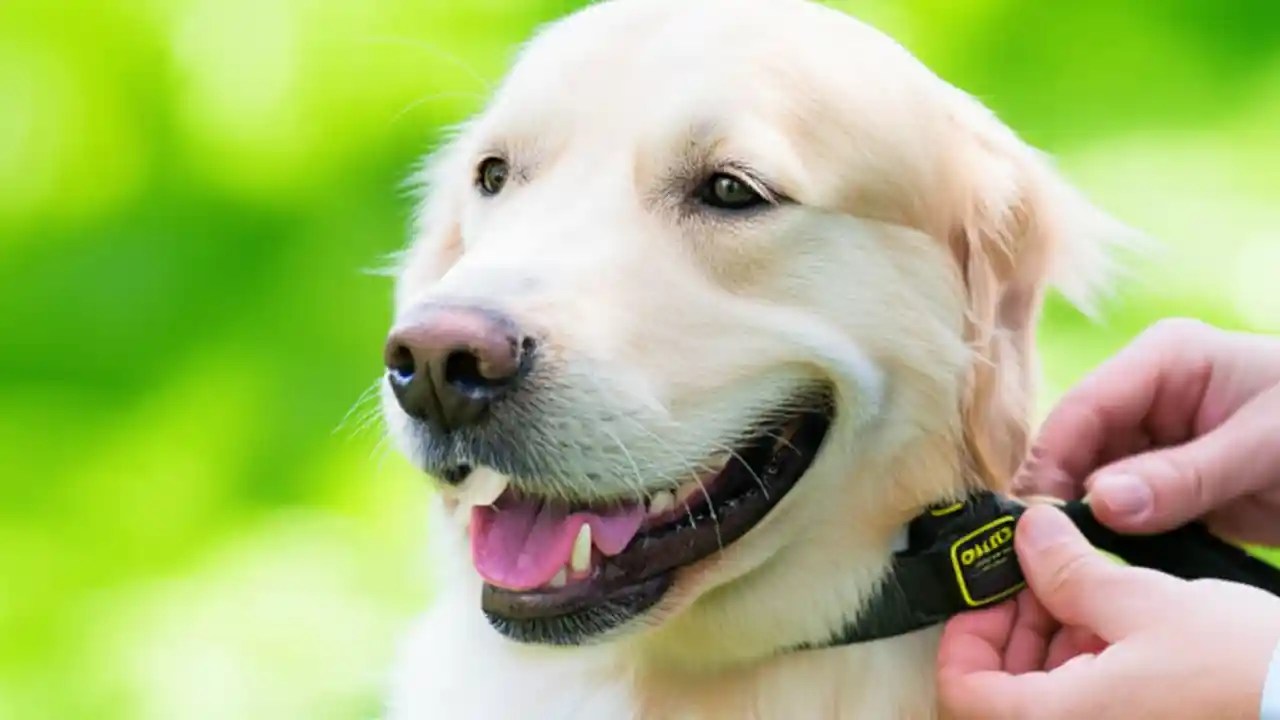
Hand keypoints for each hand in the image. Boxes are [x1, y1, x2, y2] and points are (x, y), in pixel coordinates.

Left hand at [937, 505, 1279, 719]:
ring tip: (1096, 595)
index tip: (995, 589)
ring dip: (1058, 646)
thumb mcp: (1145, 605)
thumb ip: (1069, 573)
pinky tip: (1124, 629)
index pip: (962, 691)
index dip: (967, 632)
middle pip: (1006, 694)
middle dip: (1020, 630)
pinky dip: (1094, 671)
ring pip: (1051, 701)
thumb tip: (1028, 534)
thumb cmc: (1245, 670)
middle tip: (1048, 576)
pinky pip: (1095, 709)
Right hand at [1015, 319, 1279, 545]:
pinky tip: (1106, 567)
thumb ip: (1185, 475)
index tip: (1036, 520)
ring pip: (1096, 485)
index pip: (1084, 408)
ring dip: (1087, 525)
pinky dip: (1118, 541)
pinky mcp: (1174, 484)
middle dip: (1063, 498)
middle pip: (1079, 448)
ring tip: (1069, 567)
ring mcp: (1160, 442)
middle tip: (1043, 556)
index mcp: (1165, 360)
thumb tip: (1102, 503)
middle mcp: (1149, 396)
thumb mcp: (1268, 446)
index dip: (1053, 462)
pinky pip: (1128, 512)